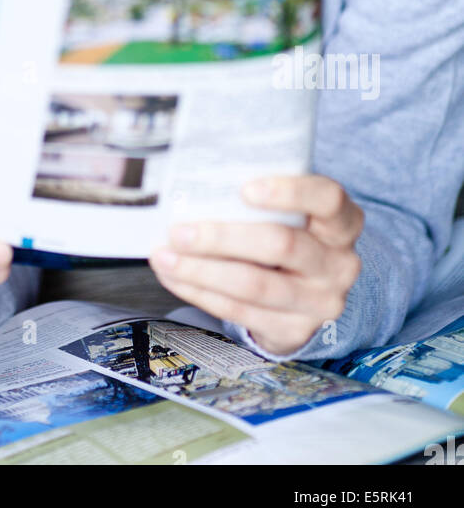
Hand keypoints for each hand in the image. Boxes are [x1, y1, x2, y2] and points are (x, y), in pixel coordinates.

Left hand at [148, 174, 363, 355]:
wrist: (310, 293)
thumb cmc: (290, 233)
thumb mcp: (291, 212)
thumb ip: (262, 195)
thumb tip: (194, 177)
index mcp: (342, 222)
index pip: (327, 198)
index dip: (289, 191)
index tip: (244, 188)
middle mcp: (339, 263)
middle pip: (282, 245)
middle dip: (223, 237)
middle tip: (179, 230)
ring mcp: (320, 302)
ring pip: (255, 284)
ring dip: (202, 270)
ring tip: (165, 257)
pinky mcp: (294, 330)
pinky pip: (240, 311)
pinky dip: (200, 292)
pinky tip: (175, 276)